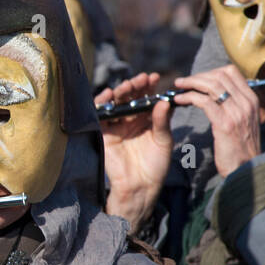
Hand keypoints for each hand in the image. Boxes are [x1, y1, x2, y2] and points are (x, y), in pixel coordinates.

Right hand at [98, 72, 172, 228]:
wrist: (140, 186)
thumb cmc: (156, 165)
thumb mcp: (164, 141)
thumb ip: (162, 121)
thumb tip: (164, 101)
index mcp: (146, 119)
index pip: (146, 97)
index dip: (149, 86)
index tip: (154, 77)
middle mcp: (131, 119)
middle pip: (130, 96)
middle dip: (134, 85)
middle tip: (141, 80)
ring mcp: (116, 125)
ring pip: (115, 102)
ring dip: (120, 91)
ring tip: (128, 86)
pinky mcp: (103, 132)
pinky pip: (99, 113)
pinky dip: (102, 102)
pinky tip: (109, 95)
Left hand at [172, 64, 260, 176]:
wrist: (248, 170)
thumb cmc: (241, 148)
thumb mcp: (244, 121)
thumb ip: (235, 106)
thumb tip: (218, 94)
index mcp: (251, 99)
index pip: (231, 72)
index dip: (210, 72)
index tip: (197, 79)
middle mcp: (246, 102)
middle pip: (219, 75)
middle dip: (197, 76)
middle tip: (182, 82)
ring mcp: (237, 112)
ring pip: (211, 85)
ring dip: (191, 83)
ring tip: (178, 88)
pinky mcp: (225, 124)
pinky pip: (204, 102)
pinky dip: (189, 97)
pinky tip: (179, 100)